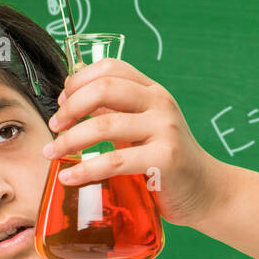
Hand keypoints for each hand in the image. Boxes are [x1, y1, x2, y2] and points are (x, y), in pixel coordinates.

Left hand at [42, 58, 228, 228]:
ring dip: (69, 140)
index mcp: (153, 91)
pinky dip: (85, 169)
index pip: (111, 68)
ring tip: (52, 153)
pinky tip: (69, 177)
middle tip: (54, 125)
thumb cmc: (167, 160)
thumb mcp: (142, 128)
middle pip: (104, 89)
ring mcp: (164, 130)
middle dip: (70, 106)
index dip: (79, 80)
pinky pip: (114, 162)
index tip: (61, 100)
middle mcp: (160, 104)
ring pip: (104, 125)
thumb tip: (71, 101)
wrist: (206, 191)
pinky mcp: (164, 160)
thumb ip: (114, 112)